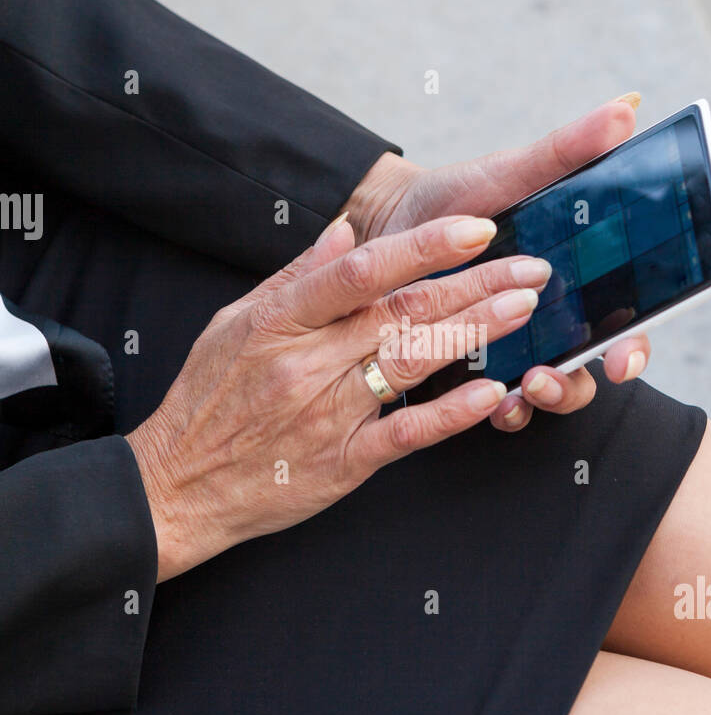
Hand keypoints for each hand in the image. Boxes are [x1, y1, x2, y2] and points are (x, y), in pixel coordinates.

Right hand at [126, 213, 552, 580]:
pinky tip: (491, 391)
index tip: (476, 228)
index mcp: (280, 321)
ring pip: (412, 363)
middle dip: (474, 283)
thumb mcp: (235, 323)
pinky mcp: (343, 462)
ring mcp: (326, 414)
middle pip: (402, 312)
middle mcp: (306, 363)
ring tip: (522, 307)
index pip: (362, 271)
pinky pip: (405, 434)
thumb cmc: (208, 399)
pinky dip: (450, 413)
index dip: (424, 246)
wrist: (177, 486)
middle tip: (529, 266)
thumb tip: (345, 231)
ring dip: (474, 332)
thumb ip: (295, 278)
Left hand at [347, 95, 652, 430]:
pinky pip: (500, 405)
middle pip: (597, 360)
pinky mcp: (472, 376)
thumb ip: (565, 151)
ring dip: (555, 394)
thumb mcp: (505, 175)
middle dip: (596, 373)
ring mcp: (516, 349)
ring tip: (532, 385)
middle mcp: (554, 319)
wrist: (378, 230)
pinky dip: (504, 409)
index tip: (628, 353)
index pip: (630, 312)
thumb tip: (628, 107)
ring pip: (556, 388)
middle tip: (582, 367)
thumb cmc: (450, 201)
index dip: (644, 334)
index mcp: (576, 276)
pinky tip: (495, 404)